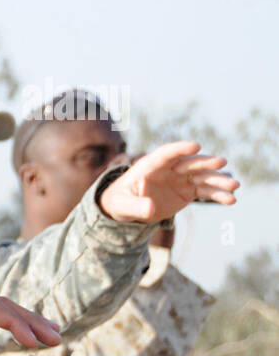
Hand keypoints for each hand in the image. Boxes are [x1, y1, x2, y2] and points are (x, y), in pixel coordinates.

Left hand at [99, 141, 237, 221]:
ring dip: (218, 181)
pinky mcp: (188, 191)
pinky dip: (218, 195)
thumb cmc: (120, 201)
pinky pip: (205, 191)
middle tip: (222, 162)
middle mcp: (169, 169)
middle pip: (190, 163)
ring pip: (202, 177)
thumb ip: (136, 205)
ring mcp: (181, 179)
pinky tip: (231, 200)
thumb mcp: (123, 205)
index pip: (166, 153)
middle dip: (205, 162)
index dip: (180, 149)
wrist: (127, 208)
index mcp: (150, 166)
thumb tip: (150, 209)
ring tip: (234, 186)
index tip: (196, 146)